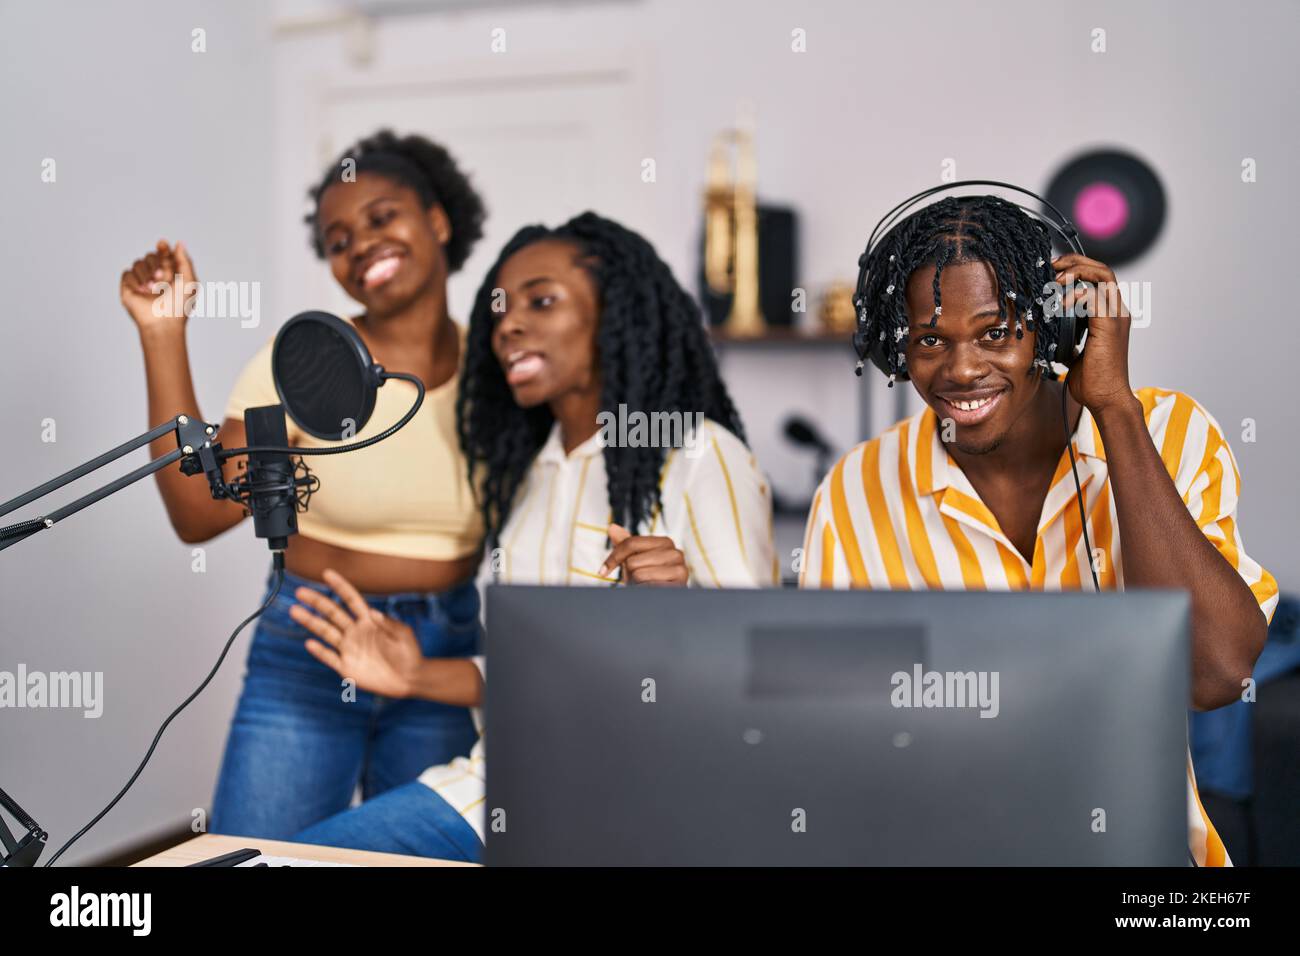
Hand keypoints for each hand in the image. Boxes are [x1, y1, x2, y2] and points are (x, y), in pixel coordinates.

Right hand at [119, 239, 197, 331]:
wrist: (164, 322)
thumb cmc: (180, 306)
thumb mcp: (190, 281)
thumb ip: (185, 261)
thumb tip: (178, 243)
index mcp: (171, 274)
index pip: (164, 254)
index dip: (163, 247)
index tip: (162, 244)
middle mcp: (155, 276)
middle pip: (150, 255)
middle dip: (157, 264)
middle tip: (163, 278)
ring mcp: (141, 281)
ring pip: (139, 262)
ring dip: (148, 274)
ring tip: (154, 289)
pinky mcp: (128, 287)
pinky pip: (127, 273)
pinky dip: (136, 281)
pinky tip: (142, 292)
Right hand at [288, 568, 423, 697]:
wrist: (409, 679)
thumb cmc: (410, 654)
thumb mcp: (403, 635)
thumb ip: (389, 623)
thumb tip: (373, 612)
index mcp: (369, 621)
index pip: (351, 599)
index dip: (339, 586)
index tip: (327, 573)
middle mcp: (355, 632)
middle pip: (332, 613)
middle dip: (317, 601)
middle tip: (300, 591)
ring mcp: (349, 649)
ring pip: (326, 632)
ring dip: (310, 622)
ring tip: (295, 610)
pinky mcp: (346, 667)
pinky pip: (329, 657)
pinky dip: (319, 651)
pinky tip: (310, 643)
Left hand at [598, 522, 688, 585]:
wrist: (660, 602)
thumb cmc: (647, 579)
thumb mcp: (634, 560)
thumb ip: (625, 544)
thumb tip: (612, 527)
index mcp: (665, 543)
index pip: (631, 543)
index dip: (614, 557)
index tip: (602, 571)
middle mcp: (676, 553)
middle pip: (633, 561)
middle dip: (629, 574)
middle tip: (637, 580)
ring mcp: (680, 570)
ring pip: (638, 575)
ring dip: (636, 584)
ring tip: (644, 586)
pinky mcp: (679, 586)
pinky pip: (647, 587)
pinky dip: (643, 592)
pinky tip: (650, 594)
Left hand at [1052, 253, 1135, 417]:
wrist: (1105, 399)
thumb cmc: (1091, 379)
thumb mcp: (1072, 350)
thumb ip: (1065, 334)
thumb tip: (1046, 328)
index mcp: (1109, 314)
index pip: (1097, 278)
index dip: (1075, 269)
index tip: (1051, 272)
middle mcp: (1117, 311)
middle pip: (1102, 269)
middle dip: (1074, 262)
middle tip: (1050, 266)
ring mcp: (1116, 316)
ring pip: (1102, 276)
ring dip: (1074, 273)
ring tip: (1053, 282)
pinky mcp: (1110, 325)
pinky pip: (1094, 296)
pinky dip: (1074, 296)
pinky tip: (1058, 305)